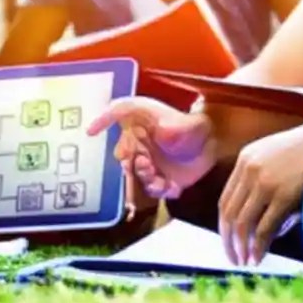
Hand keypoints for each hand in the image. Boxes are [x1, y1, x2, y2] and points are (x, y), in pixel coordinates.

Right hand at [87, 97, 216, 199]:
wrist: (213, 136)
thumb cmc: (180, 120)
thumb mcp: (144, 108)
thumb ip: (115, 112)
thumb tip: (89, 128)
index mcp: (135, 139)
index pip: (121, 153)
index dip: (125, 156)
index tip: (130, 155)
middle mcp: (144, 155)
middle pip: (130, 171)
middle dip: (136, 170)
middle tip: (147, 164)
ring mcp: (158, 169)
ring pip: (143, 184)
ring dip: (149, 182)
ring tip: (159, 175)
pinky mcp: (171, 182)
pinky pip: (160, 193)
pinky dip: (164, 191)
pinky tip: (172, 186)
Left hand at [218, 116, 302, 265]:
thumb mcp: (278, 161)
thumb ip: (263, 187)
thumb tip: (258, 228)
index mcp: (245, 159)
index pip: (225, 200)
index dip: (225, 225)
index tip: (228, 242)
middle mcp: (250, 170)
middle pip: (229, 213)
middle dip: (228, 240)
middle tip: (234, 258)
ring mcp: (266, 182)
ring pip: (243, 223)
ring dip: (242, 247)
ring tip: (246, 262)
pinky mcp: (284, 195)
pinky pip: (264, 228)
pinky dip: (259, 247)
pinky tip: (259, 257)